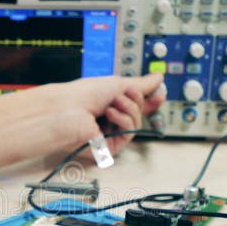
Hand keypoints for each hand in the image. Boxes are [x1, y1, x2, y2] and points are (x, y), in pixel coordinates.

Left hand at [39, 74, 164, 153]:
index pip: (134, 105)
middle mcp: (108, 120)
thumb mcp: (117, 84)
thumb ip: (141, 84)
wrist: (68, 108)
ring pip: (136, 123)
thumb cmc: (83, 94)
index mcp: (107, 104)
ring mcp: (108, 134)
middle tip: (129, 93)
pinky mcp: (109, 147)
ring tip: (115, 102)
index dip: (148, 100)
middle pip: (138, 114)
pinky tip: (111, 114)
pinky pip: (128, 133)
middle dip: (138, 101)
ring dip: (130, 108)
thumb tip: (157, 78)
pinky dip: (124, 120)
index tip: (158, 94)